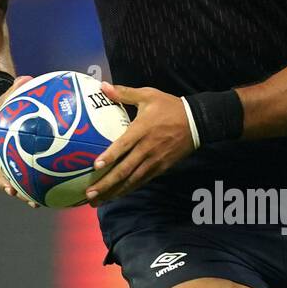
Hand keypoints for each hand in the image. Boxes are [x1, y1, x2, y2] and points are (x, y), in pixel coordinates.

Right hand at [0, 74, 39, 206]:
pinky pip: (25, 177)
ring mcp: (6, 159)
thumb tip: (27, 77)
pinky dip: (36, 187)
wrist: (6, 110)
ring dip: (20, 192)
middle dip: (4, 183)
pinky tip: (51, 196)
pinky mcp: (17, 164)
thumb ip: (19, 87)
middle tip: (14, 192)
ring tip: (33, 203)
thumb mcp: (14, 91)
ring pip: (10, 179)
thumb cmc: (12, 100)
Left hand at [85, 83, 194, 206]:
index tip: (96, 165)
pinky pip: (142, 181)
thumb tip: (102, 85)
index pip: (124, 145)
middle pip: (125, 170)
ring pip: (132, 180)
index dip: (110, 156)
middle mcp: (147, 149)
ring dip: (114, 192)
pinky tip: (116, 196)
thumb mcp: (148, 95)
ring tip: (97, 202)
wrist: (197, 122)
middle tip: (89, 194)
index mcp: (142, 130)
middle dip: (106, 183)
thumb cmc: (169, 107)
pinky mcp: (160, 168)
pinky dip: (128, 190)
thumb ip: (124, 92)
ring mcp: (154, 161)